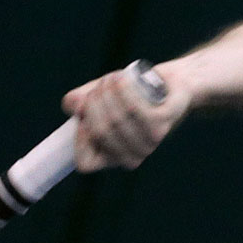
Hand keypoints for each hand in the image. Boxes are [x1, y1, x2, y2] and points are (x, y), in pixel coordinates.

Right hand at [62, 62, 190, 170]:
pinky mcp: (164, 122)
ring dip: (107, 92)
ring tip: (111, 78)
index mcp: (112, 157)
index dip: (79, 138)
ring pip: (116, 119)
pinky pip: (136, 109)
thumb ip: (79, 102)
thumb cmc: (129, 94)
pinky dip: (124, 90)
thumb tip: (74, 104)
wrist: (169, 82)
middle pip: (100, 132)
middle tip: (100, 86)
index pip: (86, 164)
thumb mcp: (98, 98)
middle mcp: (132, 156)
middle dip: (93, 102)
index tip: (81, 114)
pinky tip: (122, 78)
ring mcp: (150, 141)